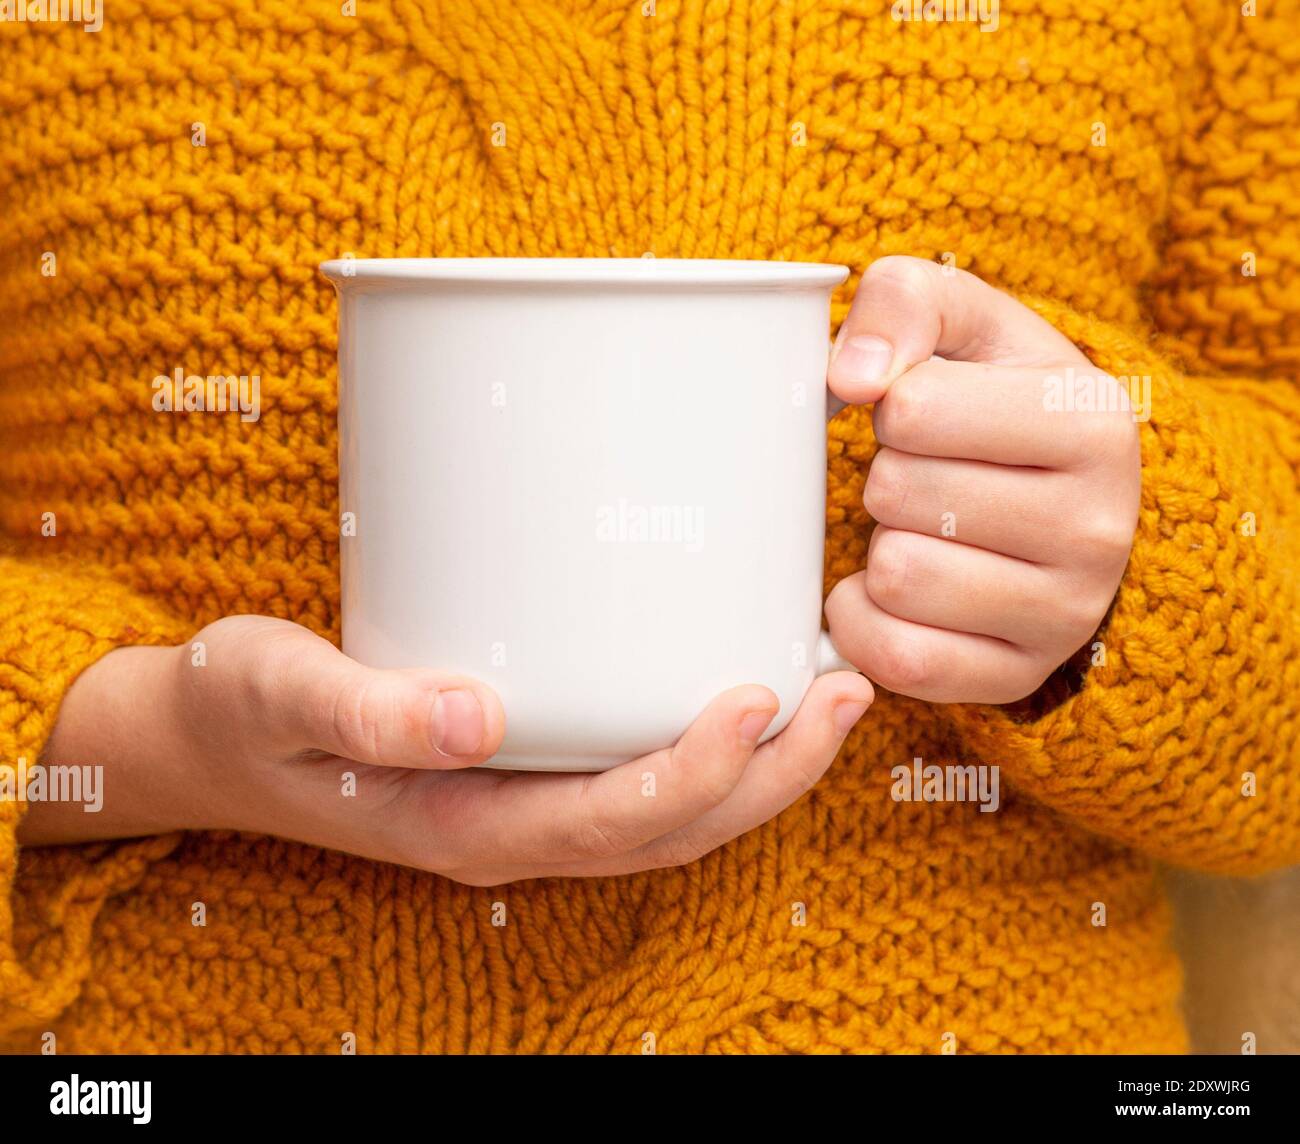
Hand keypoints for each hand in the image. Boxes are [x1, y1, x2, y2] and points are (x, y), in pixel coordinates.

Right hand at [24, 616, 872, 883]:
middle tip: (844, 687)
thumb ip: (367, 711)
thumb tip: (476, 718)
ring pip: (671, 812)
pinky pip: (641, 776)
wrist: (210, 739)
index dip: (697, 772)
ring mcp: (525, 806)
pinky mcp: (527, 771)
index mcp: (463, 828)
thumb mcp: (280, 697)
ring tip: (830, 689)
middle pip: (672, 828)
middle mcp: (512, 832)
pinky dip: (710, 742)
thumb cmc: (242, 710)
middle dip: (771, 773)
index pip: (611, 824)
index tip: (761, 696)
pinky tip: (743, 684)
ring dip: (761, 764)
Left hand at [824, 256, 1140, 703]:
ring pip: (896, 577)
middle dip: (886, 478)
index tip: (926, 413)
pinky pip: (895, 658)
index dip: (892, 406)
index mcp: (1090, 421)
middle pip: (897, 493)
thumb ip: (903, 302)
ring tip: (926, 531)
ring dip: (881, 548)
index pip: (912, 408)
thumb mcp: (966, 321)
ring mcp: (1065, 614)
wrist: (1062, 501)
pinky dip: (865, 621)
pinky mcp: (1016, 676)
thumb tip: (850, 377)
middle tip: (926, 478)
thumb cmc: (997, 401)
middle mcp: (1098, 525)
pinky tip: (895, 592)